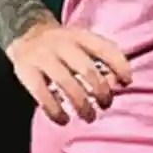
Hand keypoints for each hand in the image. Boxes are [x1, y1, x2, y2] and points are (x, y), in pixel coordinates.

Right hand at [5, 20, 132, 123]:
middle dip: (101, 91)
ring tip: (89, 117)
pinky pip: (42, 94)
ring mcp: (43, 57)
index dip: (120, 66)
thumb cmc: (64, 45)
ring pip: (66, 84)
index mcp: (81, 36)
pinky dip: (55, 110)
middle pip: (87, 70)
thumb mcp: (83, 42)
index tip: (126, 83)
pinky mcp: (26, 71)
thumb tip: (119, 84)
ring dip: (82, 105)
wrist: (25, 32)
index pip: (106, 49)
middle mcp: (63, 44)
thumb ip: (101, 58)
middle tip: (106, 105)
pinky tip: (63, 120)